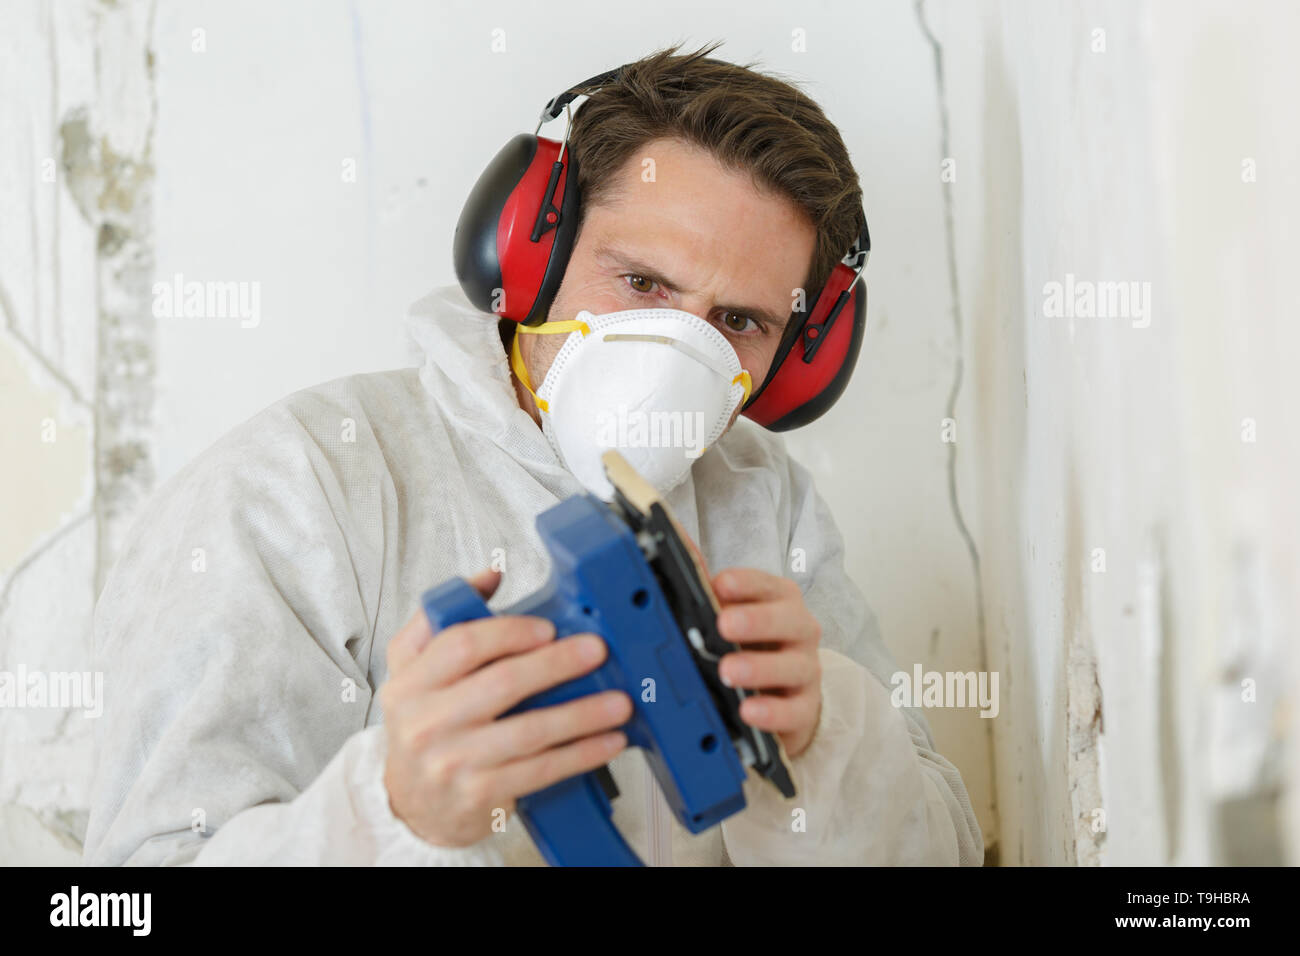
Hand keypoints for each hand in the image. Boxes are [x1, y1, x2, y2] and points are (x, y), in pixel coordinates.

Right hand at [379, 568, 632, 847]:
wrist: (410, 803)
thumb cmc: (420, 726)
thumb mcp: (413, 669)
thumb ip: (444, 617)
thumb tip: (489, 576)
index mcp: (410, 682)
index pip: (461, 644)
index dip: (510, 632)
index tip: (548, 628)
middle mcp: (426, 722)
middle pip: (502, 683)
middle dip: (557, 664)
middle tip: (596, 651)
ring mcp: (453, 762)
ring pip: (529, 732)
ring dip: (582, 714)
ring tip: (618, 702)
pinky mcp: (480, 794)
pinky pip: (541, 770)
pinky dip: (580, 754)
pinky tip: (607, 741)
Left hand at [712, 568, 823, 759]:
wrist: (784, 695)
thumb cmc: (752, 647)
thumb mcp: (732, 616)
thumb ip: (707, 587)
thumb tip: (676, 547)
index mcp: (780, 602)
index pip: (768, 585)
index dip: (746, 583)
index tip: (721, 584)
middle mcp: (800, 631)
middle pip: (788, 620)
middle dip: (756, 620)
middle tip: (724, 624)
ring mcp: (805, 669)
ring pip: (794, 665)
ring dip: (760, 667)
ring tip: (728, 671)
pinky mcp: (804, 708)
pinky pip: (794, 710)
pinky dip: (772, 712)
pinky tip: (748, 711)